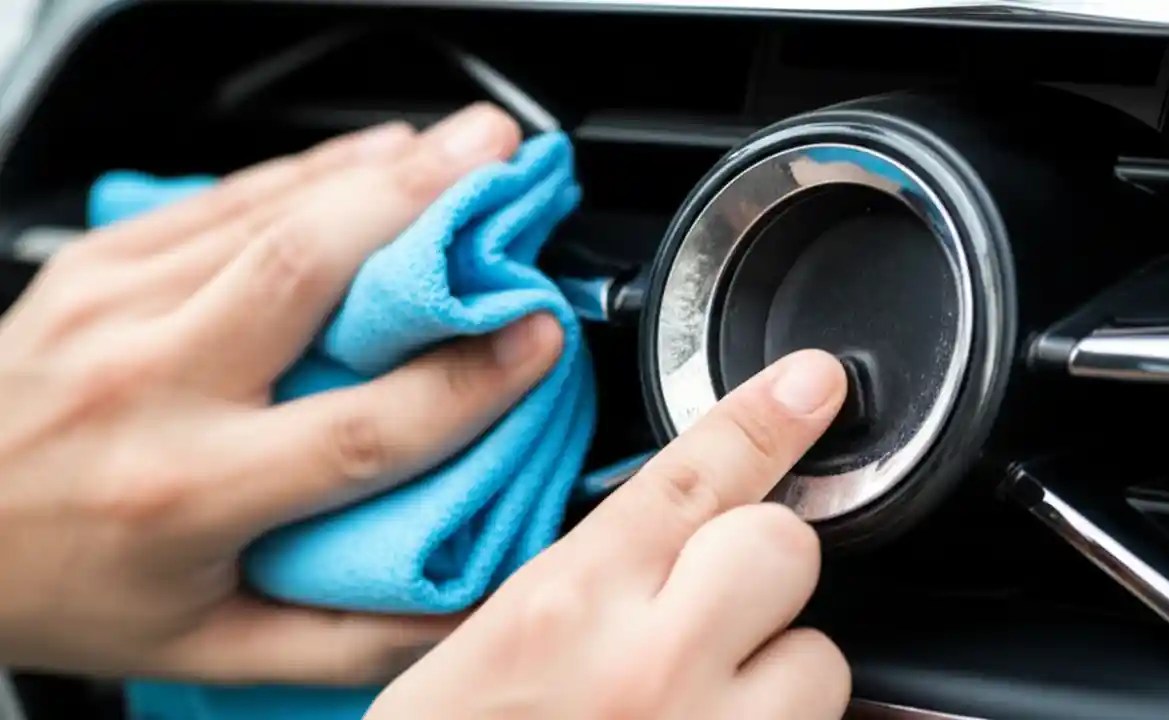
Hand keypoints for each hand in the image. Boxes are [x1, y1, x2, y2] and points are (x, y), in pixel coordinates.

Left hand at [0, 103, 564, 685]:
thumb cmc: (64, 585)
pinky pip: (224, 197)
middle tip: (504, 173)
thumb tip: (458, 604)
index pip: (359, 430)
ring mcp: (117, 307)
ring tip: (462, 146)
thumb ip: (342, 637)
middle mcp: (150, 385)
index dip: (467, 380)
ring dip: (378, 171)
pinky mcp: (101, 262)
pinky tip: (368, 156)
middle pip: (305, 270)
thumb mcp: (204, 646)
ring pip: (268, 214)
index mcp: (189, 493)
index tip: (535, 338)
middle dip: (421, 208)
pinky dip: (311, 168)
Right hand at [367, 350, 852, 718]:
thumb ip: (576, 580)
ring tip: (702, 710)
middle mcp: (653, 665)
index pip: (695, 476)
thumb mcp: (481, 656)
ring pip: (820, 659)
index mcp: (567, 607)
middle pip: (786, 549)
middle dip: (762, 567)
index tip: (814, 385)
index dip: (764, 417)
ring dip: (776, 674)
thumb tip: (660, 534)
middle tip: (711, 610)